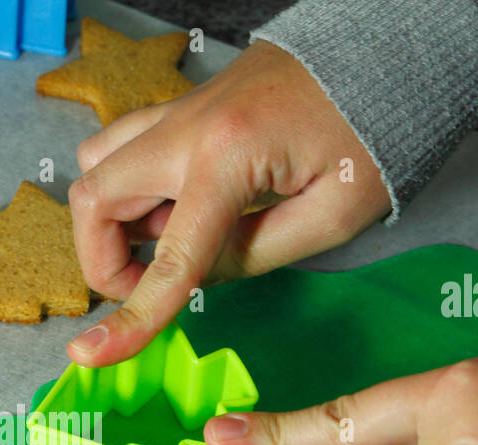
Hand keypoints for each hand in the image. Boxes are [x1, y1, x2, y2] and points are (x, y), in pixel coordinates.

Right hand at [66, 40, 390, 367]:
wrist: (387, 56)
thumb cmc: (374, 132)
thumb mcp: (332, 216)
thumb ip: (253, 255)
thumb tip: (199, 273)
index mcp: (229, 156)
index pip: (168, 258)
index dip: (130, 318)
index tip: (90, 355)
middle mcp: (188, 126)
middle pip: (94, 198)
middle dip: (104, 261)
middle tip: (147, 287)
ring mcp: (181, 108)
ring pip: (97, 164)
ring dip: (109, 218)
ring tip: (159, 244)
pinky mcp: (187, 104)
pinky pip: (126, 145)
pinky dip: (129, 185)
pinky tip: (174, 205)